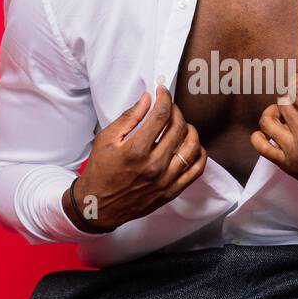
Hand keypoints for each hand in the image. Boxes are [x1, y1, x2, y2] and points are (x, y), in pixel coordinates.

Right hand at [63, 85, 206, 232]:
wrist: (98, 206)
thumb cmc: (100, 172)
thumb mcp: (106, 139)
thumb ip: (129, 117)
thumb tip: (147, 99)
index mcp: (136, 150)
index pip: (161, 115)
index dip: (164, 98)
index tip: (162, 92)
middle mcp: (154, 165)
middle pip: (179, 128)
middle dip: (176, 111)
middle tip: (170, 107)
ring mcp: (165, 180)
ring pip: (192, 147)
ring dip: (190, 130)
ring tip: (182, 125)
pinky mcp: (171, 191)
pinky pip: (196, 170)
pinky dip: (199, 154)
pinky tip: (192, 145)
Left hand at [250, 62, 297, 223]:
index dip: (296, 81)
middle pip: (282, 105)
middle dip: (288, 94)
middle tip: (296, 95)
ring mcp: (296, 155)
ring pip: (267, 123)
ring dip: (273, 111)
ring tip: (284, 111)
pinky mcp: (290, 167)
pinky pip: (262, 147)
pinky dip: (261, 135)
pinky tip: (274, 130)